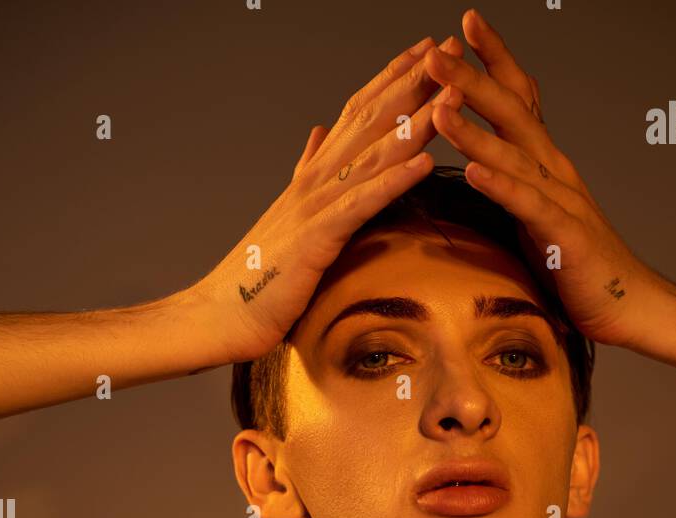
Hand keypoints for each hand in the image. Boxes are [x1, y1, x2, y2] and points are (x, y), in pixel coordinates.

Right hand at [184, 36, 463, 364]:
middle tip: (452, 47)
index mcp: (312, 175)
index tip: (427, 51)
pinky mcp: (317, 239)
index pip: (357, 114)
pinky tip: (425, 163)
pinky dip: (394, 181)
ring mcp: (314, 205)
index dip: (392, 79)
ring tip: (454, 92)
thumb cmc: (257, 276)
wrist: (221, 312)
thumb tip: (317, 134)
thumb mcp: (289, 216)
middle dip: (414, 82)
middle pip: (371, 119)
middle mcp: (314, 179)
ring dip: (417, 121)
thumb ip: (306, 170)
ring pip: (374, 153)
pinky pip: (362, 204)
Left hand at [426, 9, 664, 347]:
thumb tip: (479, 173)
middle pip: (512, 112)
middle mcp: (556, 171)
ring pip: (513, 153)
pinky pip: (528, 205)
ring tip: (439, 104)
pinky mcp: (565, 235)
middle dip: (471, 78)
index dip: (493, 62)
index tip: (462, 27)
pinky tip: (473, 171)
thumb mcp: (537, 220)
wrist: (632, 306)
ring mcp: (563, 200)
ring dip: (474, 128)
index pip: (519, 100)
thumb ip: (512, 191)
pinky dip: (500, 186)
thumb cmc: (580, 269)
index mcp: (547, 164)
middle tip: (434, 50)